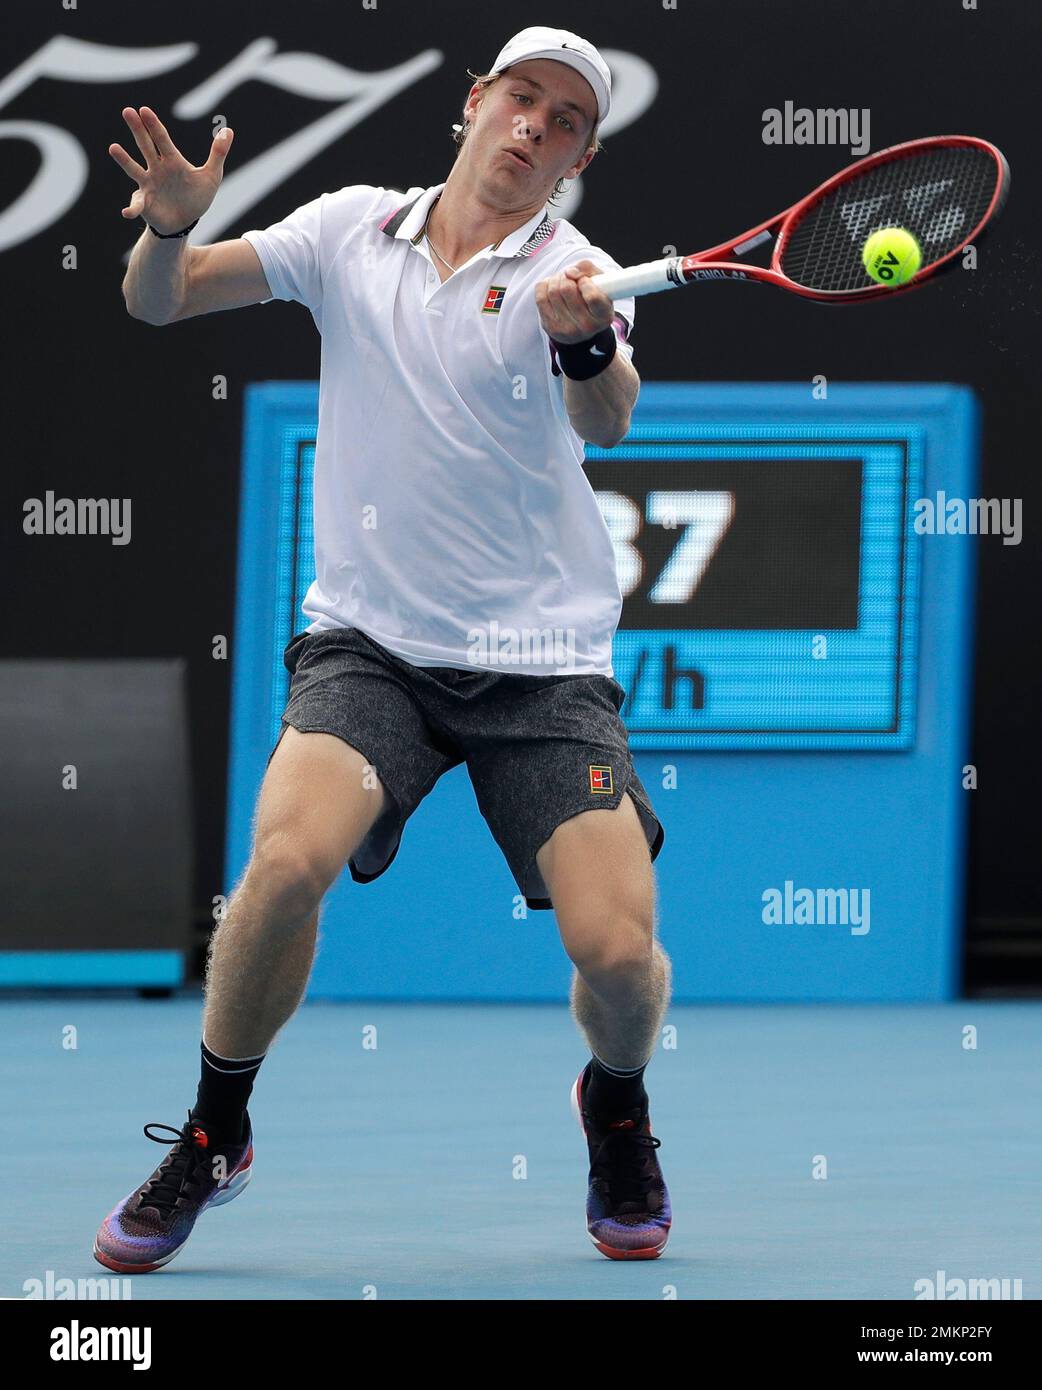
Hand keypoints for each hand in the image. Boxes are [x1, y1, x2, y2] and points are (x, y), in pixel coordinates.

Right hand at [108, 106, 232, 234]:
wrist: (184, 222)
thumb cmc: (195, 197)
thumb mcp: (211, 176)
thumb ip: (218, 154)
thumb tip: (228, 130)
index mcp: (172, 161)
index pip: (162, 139)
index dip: (154, 125)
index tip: (144, 110)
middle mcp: (156, 169)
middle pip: (145, 145)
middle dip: (137, 129)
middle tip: (127, 111)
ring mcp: (147, 184)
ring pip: (134, 169)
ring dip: (124, 160)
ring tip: (113, 148)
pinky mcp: (143, 203)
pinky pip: (136, 205)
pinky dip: (131, 208)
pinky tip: (126, 212)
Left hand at [535, 258, 613, 344]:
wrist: (581, 324)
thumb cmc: (592, 297)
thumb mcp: (600, 281)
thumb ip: (588, 268)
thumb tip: (569, 272)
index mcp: (603, 316)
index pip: (592, 296)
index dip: (584, 281)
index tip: (583, 280)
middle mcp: (586, 327)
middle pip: (567, 289)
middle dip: (567, 276)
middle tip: (570, 277)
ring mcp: (567, 330)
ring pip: (553, 291)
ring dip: (556, 279)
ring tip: (562, 282)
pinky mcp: (550, 327)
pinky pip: (540, 296)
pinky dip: (545, 286)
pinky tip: (553, 288)